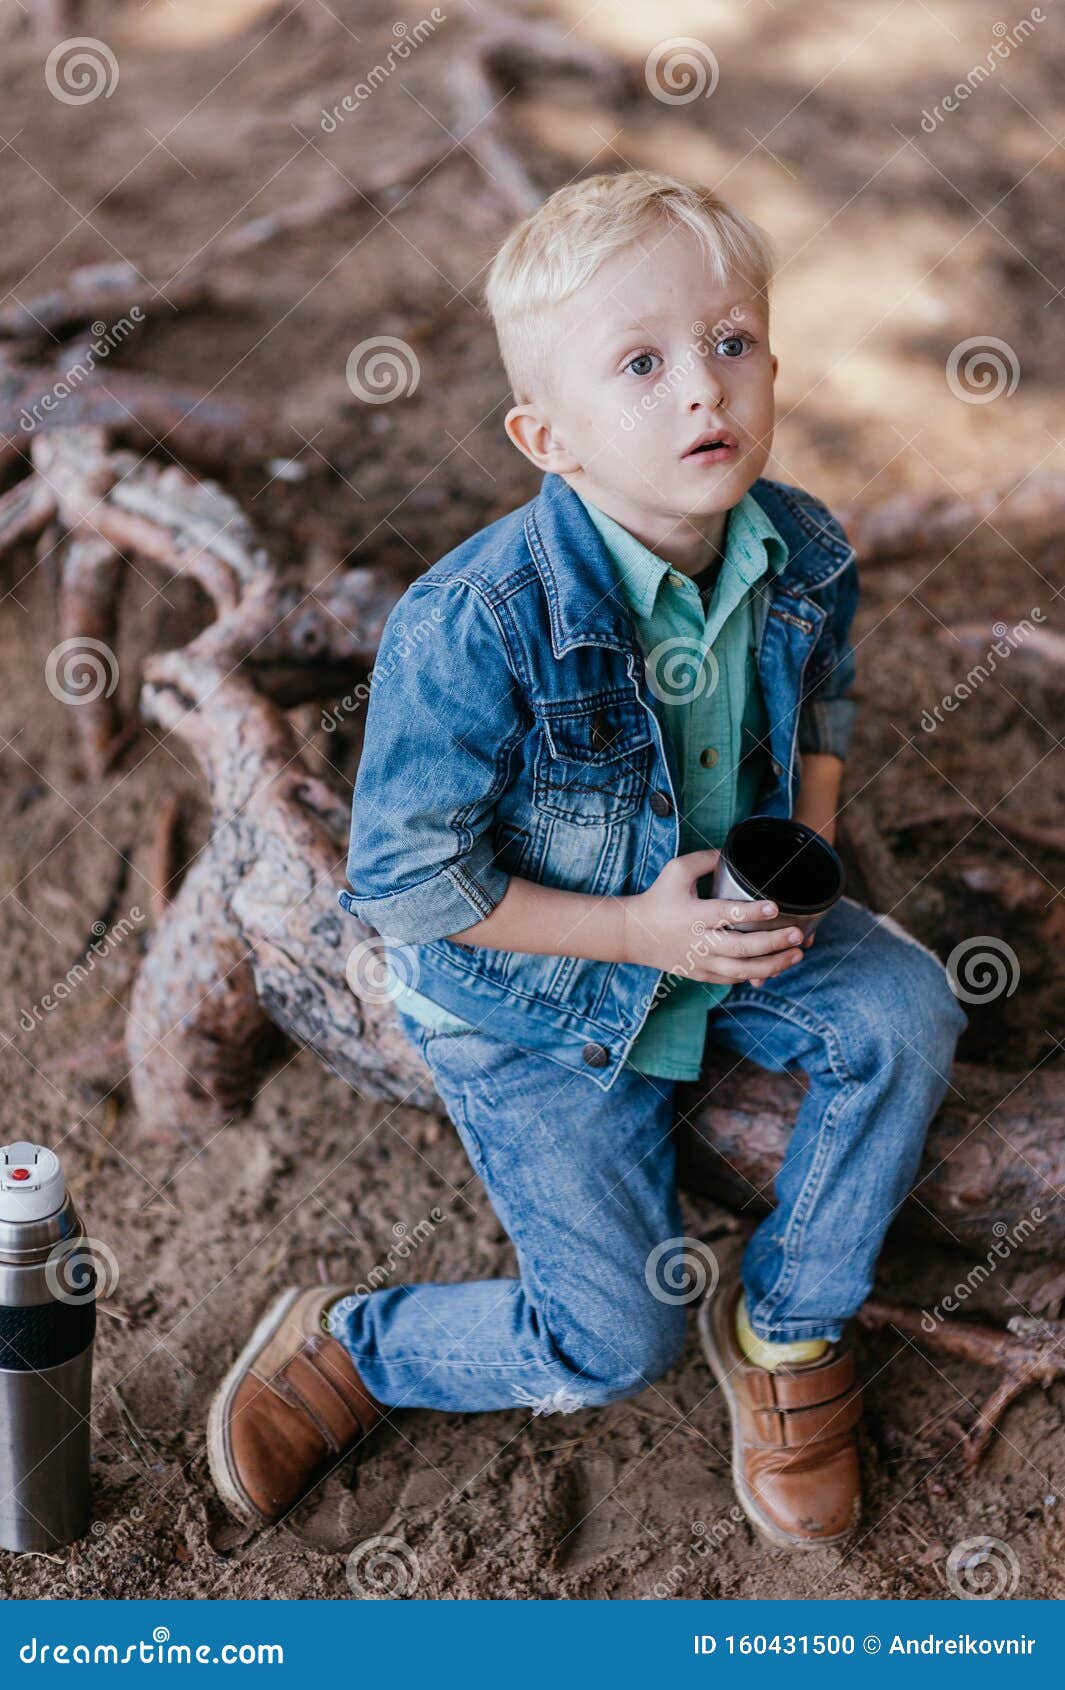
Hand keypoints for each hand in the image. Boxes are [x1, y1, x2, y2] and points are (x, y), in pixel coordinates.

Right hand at [620, 849, 807, 984]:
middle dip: (773, 943)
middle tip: (798, 934)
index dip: (752, 911)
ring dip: (773, 964)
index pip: (727, 915)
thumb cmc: (657, 898)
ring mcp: (702, 962)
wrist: (633, 935)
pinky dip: (756, 975)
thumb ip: (706, 859)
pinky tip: (776, 967)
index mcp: (695, 915)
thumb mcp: (676, 871)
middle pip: (741, 948)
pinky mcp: (703, 974)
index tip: (775, 907)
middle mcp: (700, 942)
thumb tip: (733, 852)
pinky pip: (734, 979)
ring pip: (742, 970)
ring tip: (797, 954)